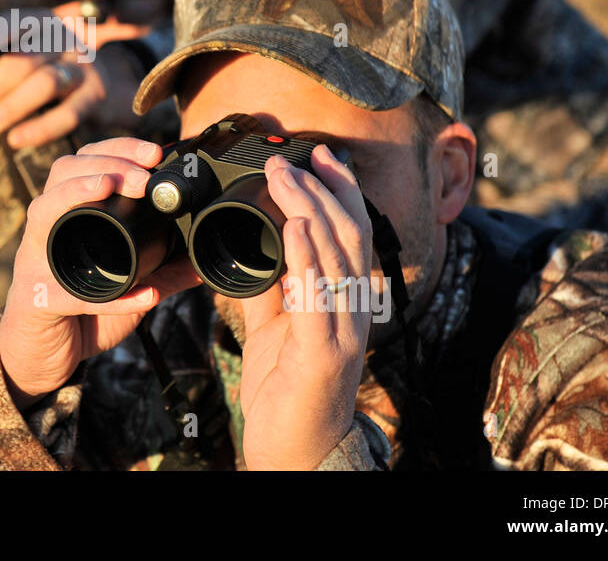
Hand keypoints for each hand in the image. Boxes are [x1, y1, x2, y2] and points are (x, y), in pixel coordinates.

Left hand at [0, 5, 147, 148]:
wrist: (106, 77)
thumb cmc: (49, 65)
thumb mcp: (29, 52)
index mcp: (42, 23)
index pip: (19, 20)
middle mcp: (64, 39)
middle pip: (27, 59)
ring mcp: (83, 66)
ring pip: (46, 83)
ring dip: (11, 107)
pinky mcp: (95, 95)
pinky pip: (68, 113)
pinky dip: (40, 128)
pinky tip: (16, 139)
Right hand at [0, 137, 202, 407]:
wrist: (41, 356)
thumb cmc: (80, 310)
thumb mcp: (127, 284)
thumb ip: (162, 271)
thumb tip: (204, 258)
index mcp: (67, 215)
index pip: (85, 161)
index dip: (118, 149)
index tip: (155, 152)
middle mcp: (46, 229)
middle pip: (61, 172)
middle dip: (105, 163)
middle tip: (144, 175)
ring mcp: (35, 260)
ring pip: (43, 212)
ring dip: (77, 192)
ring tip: (111, 187)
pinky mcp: (36, 299)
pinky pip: (69, 293)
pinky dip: (110, 297)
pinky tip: (143, 295)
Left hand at [236, 146, 374, 469]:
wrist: (292, 452)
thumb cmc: (286, 390)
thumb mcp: (273, 326)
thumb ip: (271, 287)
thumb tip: (255, 244)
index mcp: (344, 299)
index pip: (351, 232)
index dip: (340, 190)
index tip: (320, 155)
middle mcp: (353, 309)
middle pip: (349, 234)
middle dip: (322, 188)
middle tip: (290, 158)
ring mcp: (343, 330)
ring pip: (337, 256)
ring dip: (309, 209)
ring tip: (285, 178)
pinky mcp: (323, 352)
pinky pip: (317, 295)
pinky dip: (306, 256)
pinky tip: (293, 227)